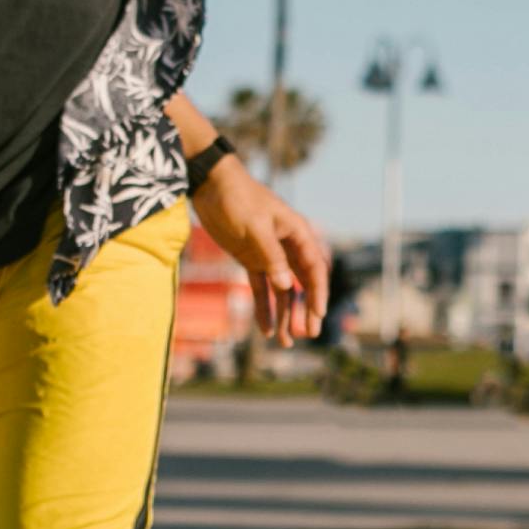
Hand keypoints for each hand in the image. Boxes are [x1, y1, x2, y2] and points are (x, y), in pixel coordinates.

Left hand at [191, 154, 330, 342]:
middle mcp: (287, 246)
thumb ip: (271, 257)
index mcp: (297, 234)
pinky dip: (264, 308)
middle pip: (303, 283)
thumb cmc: (237, 200)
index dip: (318, 293)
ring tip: (285, 342)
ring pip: (283, 290)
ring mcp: (269, 254)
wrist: (210, 185)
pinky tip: (265, 329)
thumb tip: (286, 287)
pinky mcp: (251, 259)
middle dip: (306, 310)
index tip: (318, 316)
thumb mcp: (255, 227)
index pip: (314, 268)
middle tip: (309, 334)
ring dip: (285, 314)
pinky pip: (262, 288)